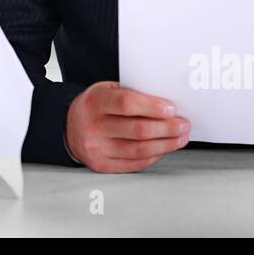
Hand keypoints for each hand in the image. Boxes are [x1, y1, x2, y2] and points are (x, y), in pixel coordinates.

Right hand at [64, 81, 190, 171]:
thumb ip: (131, 94)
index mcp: (96, 101)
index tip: (172, 109)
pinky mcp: (101, 164)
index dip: (153, 107)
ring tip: (179, 138)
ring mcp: (96, 148)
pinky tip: (163, 149)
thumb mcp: (107, 90)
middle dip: (166, 128)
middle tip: (183, 125)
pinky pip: (134, 163)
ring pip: (139, 149)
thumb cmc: (96, 106)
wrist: (70, 127)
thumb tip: (166, 104)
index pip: (127, 104)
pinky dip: (152, 156)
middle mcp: (94, 126)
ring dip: (165, 144)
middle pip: (138, 130)